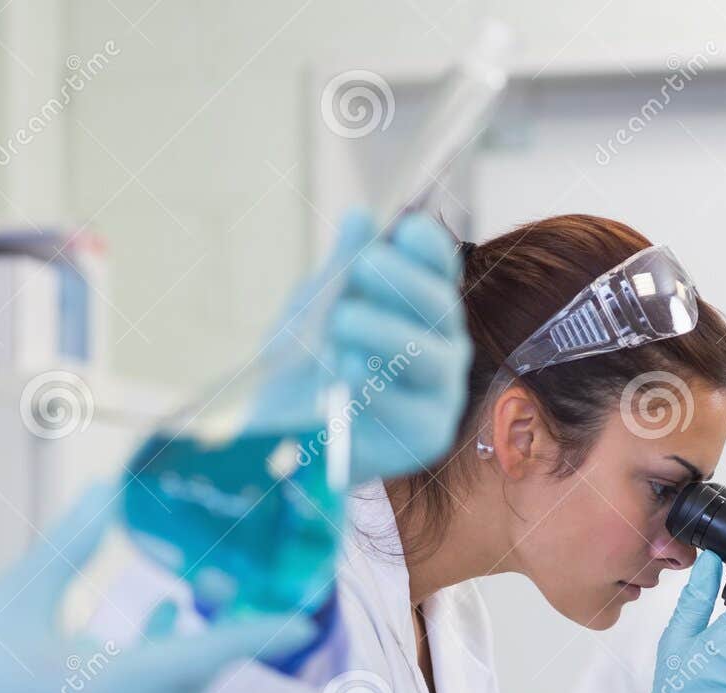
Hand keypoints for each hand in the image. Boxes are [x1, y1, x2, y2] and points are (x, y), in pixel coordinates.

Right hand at [0, 484, 313, 692]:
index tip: (300, 620)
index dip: (254, 635)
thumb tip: (106, 495)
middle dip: (218, 641)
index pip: (203, 660)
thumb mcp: (7, 603)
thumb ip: (67, 549)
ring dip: (171, 662)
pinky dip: (131, 692)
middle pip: (188, 686)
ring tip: (175, 606)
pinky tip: (108, 656)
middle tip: (234, 592)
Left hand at [255, 208, 470, 483]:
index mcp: (419, 309)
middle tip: (363, 267)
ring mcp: (439, 393)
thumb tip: (360, 219)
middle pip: (440, 307)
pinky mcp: (427, 436)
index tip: (408, 230)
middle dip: (402, 282)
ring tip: (342, 321)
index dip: (430, 248)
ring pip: (430, 356)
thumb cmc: (306, 370)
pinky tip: (348, 370)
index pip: (439, 270)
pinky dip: (378, 388)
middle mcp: (441, 347)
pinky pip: (410, 409)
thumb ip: (338, 272)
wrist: (285, 440)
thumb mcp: (312, 311)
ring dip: (386, 332)